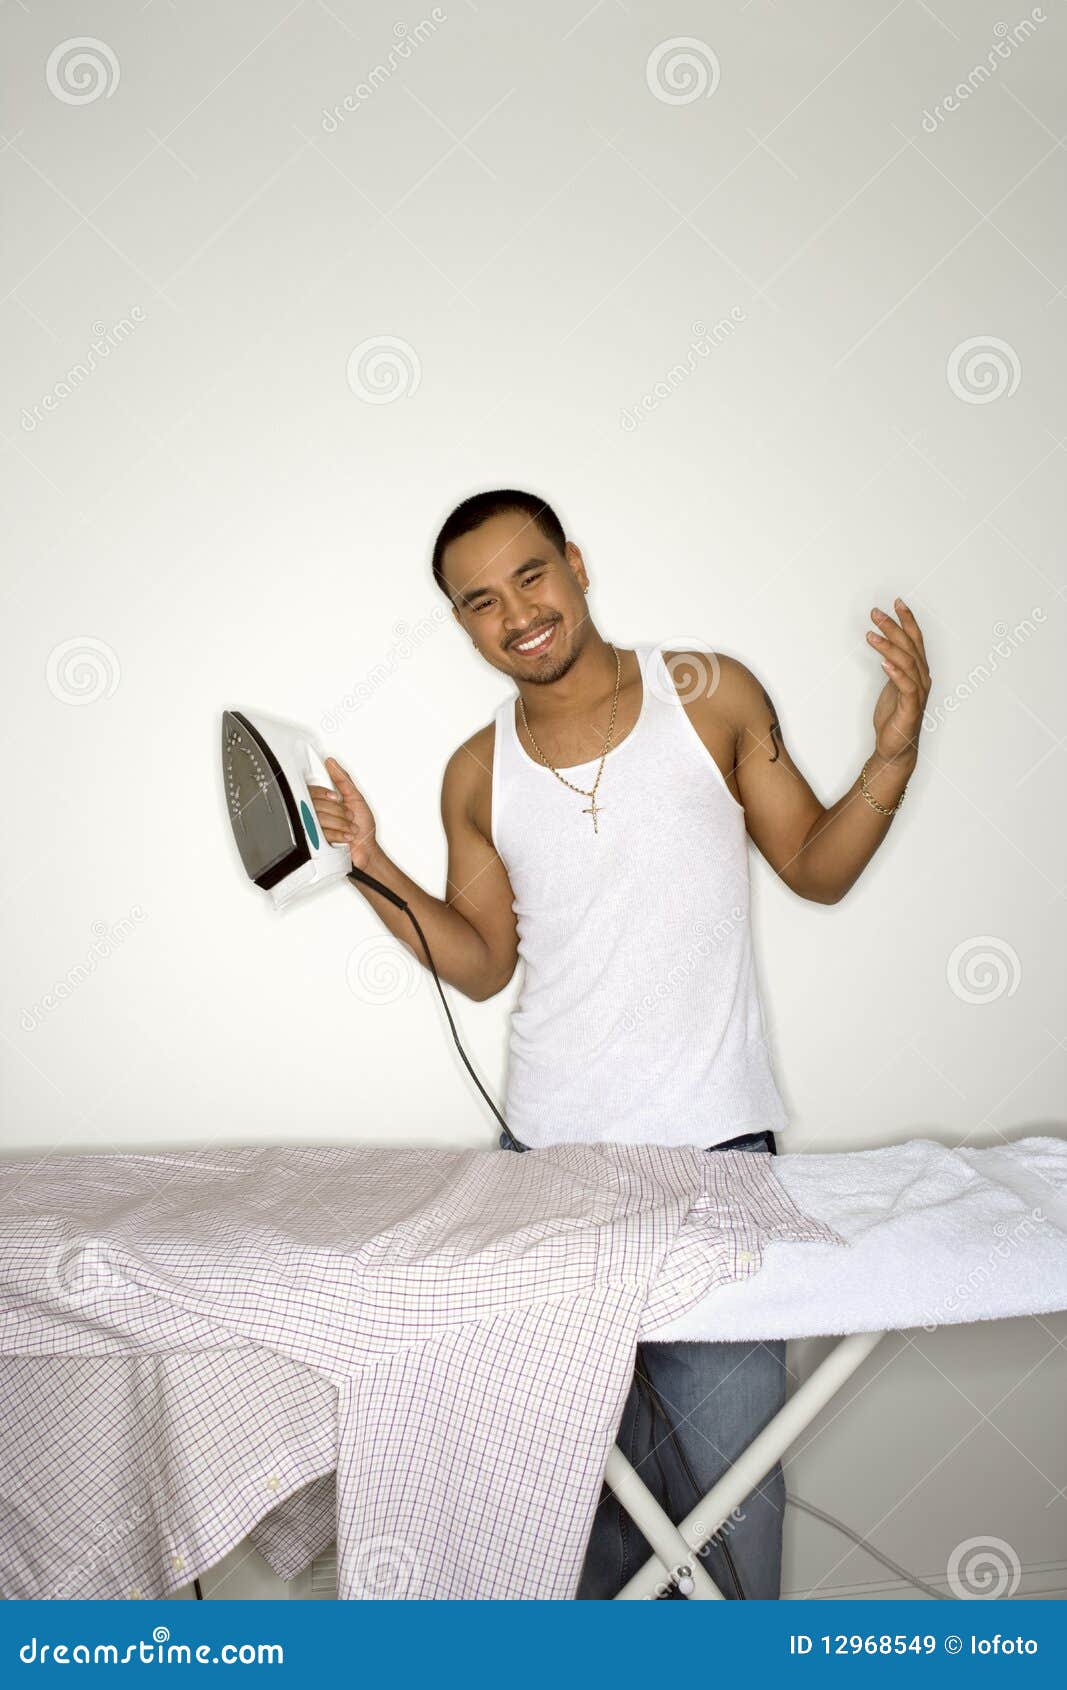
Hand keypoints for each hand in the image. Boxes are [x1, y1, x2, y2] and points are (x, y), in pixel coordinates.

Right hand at [307, 758, 378, 871]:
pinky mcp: (317, 842)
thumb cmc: (363, 827)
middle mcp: (317, 813)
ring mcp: (316, 828)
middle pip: (316, 805)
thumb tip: (332, 763)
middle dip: (339, 811)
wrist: (366, 849)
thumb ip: (343, 780)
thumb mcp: (356, 798)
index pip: (312, 791)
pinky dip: (340, 834)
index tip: (338, 799)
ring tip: (349, 828)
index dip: (326, 794)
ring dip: (342, 824)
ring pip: (319, 819)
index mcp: (324, 801)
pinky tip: (346, 836)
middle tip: (349, 816)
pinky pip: (322, 833)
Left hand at [866, 597, 930, 763]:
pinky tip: (884, 663)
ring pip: (907, 663)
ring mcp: (918, 693)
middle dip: (894, 627)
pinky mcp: (910, 708)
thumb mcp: (892, 686)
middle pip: (910, 646)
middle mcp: (922, 679)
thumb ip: (893, 667)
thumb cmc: (894, 717)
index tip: (897, 603)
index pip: (915, 640)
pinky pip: (906, 686)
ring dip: (889, 646)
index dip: (907, 620)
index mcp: (918, 672)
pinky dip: (895, 673)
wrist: (895, 747)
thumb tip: (885, 649)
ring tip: (871, 634)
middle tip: (876, 613)